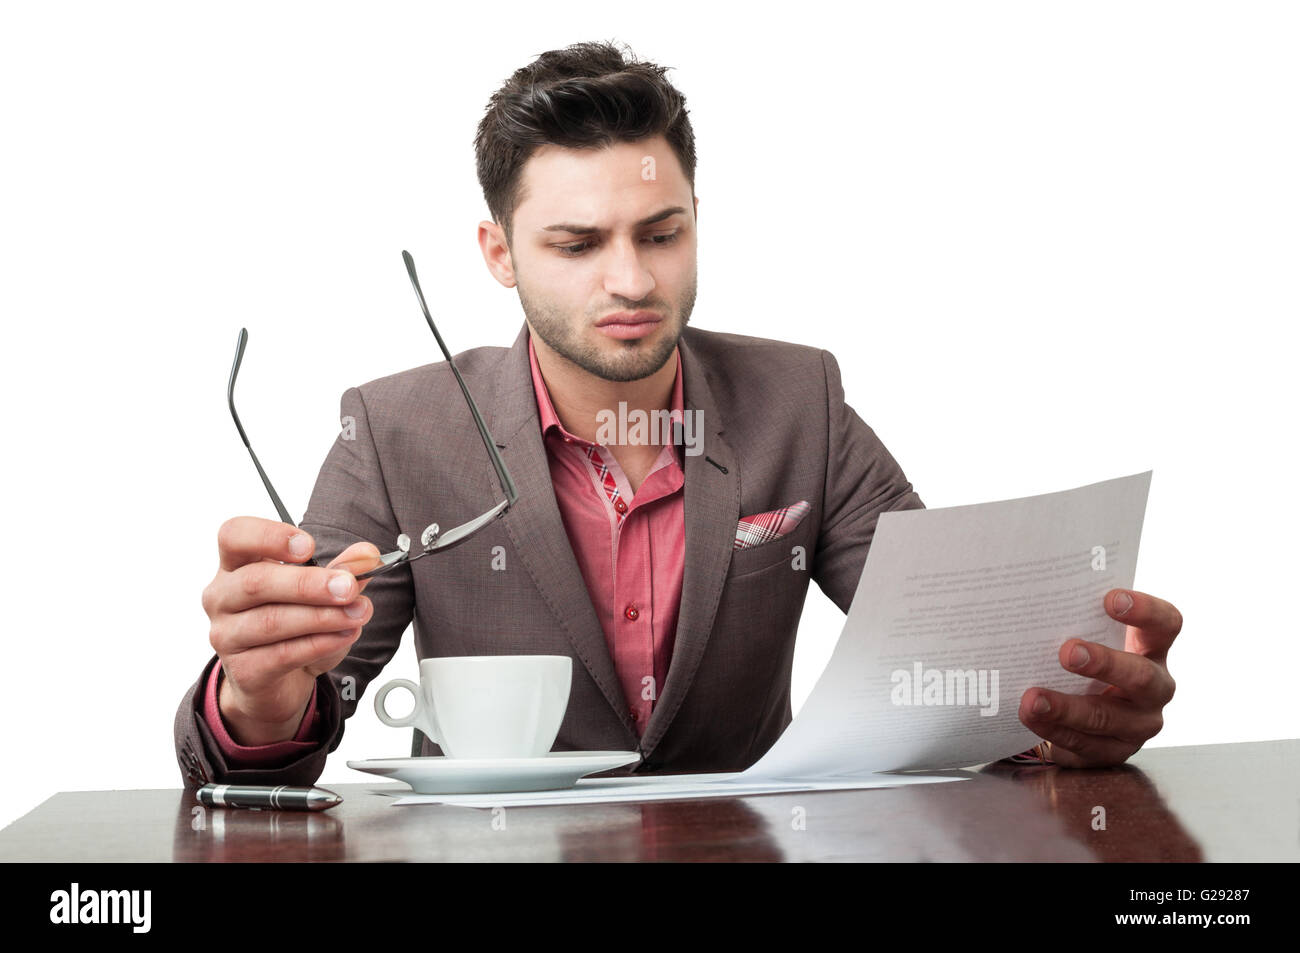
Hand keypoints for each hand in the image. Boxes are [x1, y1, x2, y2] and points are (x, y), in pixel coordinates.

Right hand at [201, 516, 381, 744]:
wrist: (280, 681)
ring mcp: (226, 635)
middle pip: (255, 582)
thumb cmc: (295, 626)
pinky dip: (320, 643)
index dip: (268, 536)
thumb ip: (341, 570)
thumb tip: (368, 555)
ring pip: (271, 621)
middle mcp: (221, 597)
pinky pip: (282, 654)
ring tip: (358, 614)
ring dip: (322, 616)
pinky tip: (345, 635)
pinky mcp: (243, 670)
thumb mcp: (319, 592)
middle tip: (349, 588)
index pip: (233, 536)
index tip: (309, 546)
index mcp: (236, 565)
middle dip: (308, 584)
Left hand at [1018, 588, 1180, 767]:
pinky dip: (1054, 731)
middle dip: (1104, 664)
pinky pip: (1084, 746)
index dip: (1145, 611)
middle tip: (1067, 652)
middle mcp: (1155, 688)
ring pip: (1107, 719)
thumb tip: (1032, 596)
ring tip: (1032, 698)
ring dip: (1067, 708)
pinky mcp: (1112, 751)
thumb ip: (1076, 618)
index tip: (1111, 599)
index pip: (1166, 625)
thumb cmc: (1085, 660)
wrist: (1079, 712)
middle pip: (1142, 677)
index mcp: (1152, 649)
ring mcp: (1137, 725)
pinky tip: (1031, 718)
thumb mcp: (1089, 637)